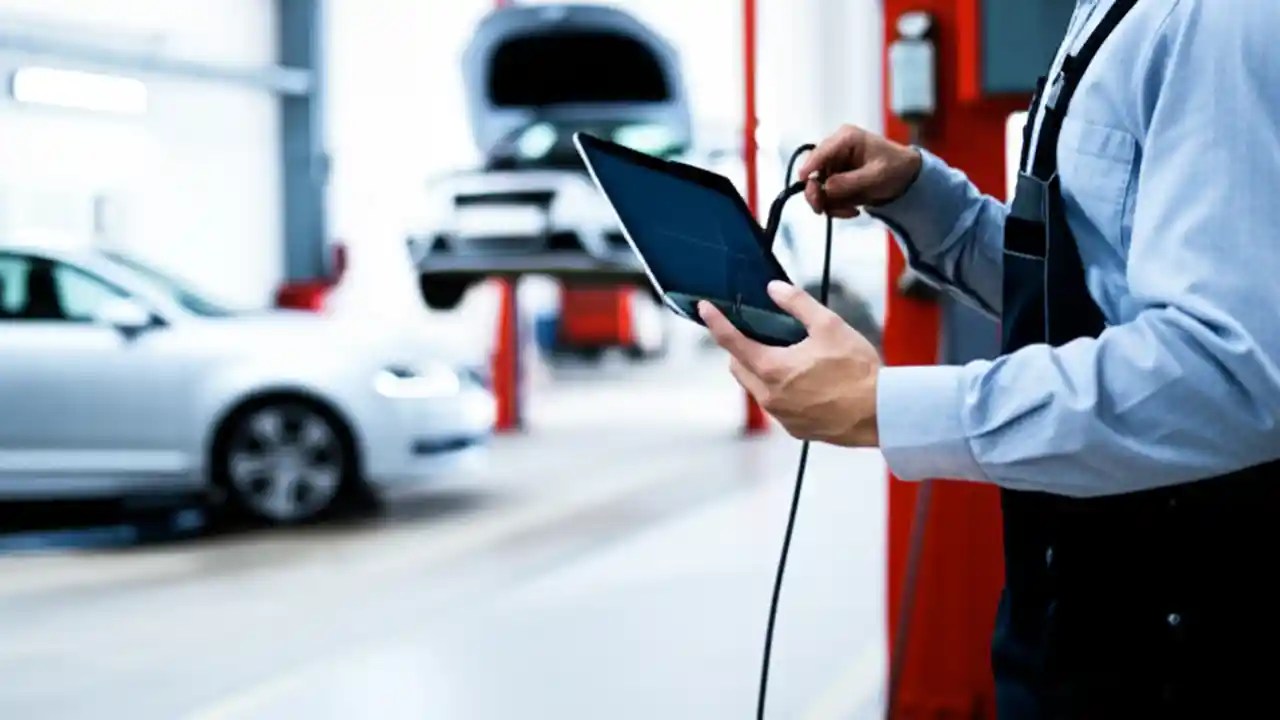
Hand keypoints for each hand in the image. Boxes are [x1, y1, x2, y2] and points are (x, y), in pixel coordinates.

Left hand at [698, 281, 880, 446]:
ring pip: (755, 388)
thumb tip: (775, 289)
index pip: (731, 342)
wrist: (881, 413)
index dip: (715, 322)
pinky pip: (775, 406)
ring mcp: (781, 416)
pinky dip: (778, 390)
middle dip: (740, 348)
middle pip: (738, 366)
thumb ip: (797, 304)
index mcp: (772, 368)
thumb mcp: (829, 326)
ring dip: (759, 370)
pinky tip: (804, 382)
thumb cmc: (858, 372)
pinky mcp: (794, 429)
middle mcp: (770, 396)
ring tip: (787, 358)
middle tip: (759, 334)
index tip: (705, 309)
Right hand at [796, 124, 922, 217]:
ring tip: (851, 211)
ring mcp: (833, 164)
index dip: (808, 169)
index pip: (819, 153)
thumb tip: (824, 188)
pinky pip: (825, 196)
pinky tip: (851, 210)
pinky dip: (835, 206)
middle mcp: (834, 149)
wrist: (906, 176)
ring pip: (817, 188)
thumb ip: (848, 182)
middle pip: (813, 173)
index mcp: (845, 139)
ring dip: (831, 204)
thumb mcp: (875, 176)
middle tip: (823, 210)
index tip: (804, 183)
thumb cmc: (895, 168)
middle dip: (820, 194)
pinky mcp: (834, 178)